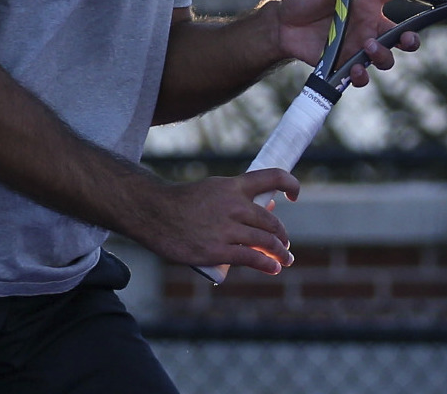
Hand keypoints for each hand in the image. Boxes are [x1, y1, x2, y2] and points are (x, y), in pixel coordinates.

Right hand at [129, 170, 299, 274]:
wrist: (152, 212)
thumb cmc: (180, 203)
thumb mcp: (211, 190)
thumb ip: (234, 199)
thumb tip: (262, 207)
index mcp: (233, 186)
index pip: (273, 177)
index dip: (290, 184)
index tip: (294, 196)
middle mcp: (234, 205)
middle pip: (272, 222)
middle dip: (282, 236)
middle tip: (284, 246)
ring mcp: (226, 229)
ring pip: (265, 241)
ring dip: (280, 253)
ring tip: (285, 260)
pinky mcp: (217, 250)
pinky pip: (251, 258)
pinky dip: (267, 264)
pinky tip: (273, 268)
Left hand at [272, 0, 446, 86]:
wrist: (282, 25)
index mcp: (369, 0)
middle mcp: (370, 24)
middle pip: (403, 35)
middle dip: (412, 40)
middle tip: (407, 39)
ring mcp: (360, 45)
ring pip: (387, 57)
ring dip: (384, 56)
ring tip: (369, 47)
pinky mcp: (346, 63)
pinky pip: (363, 75)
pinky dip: (363, 75)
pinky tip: (354, 69)